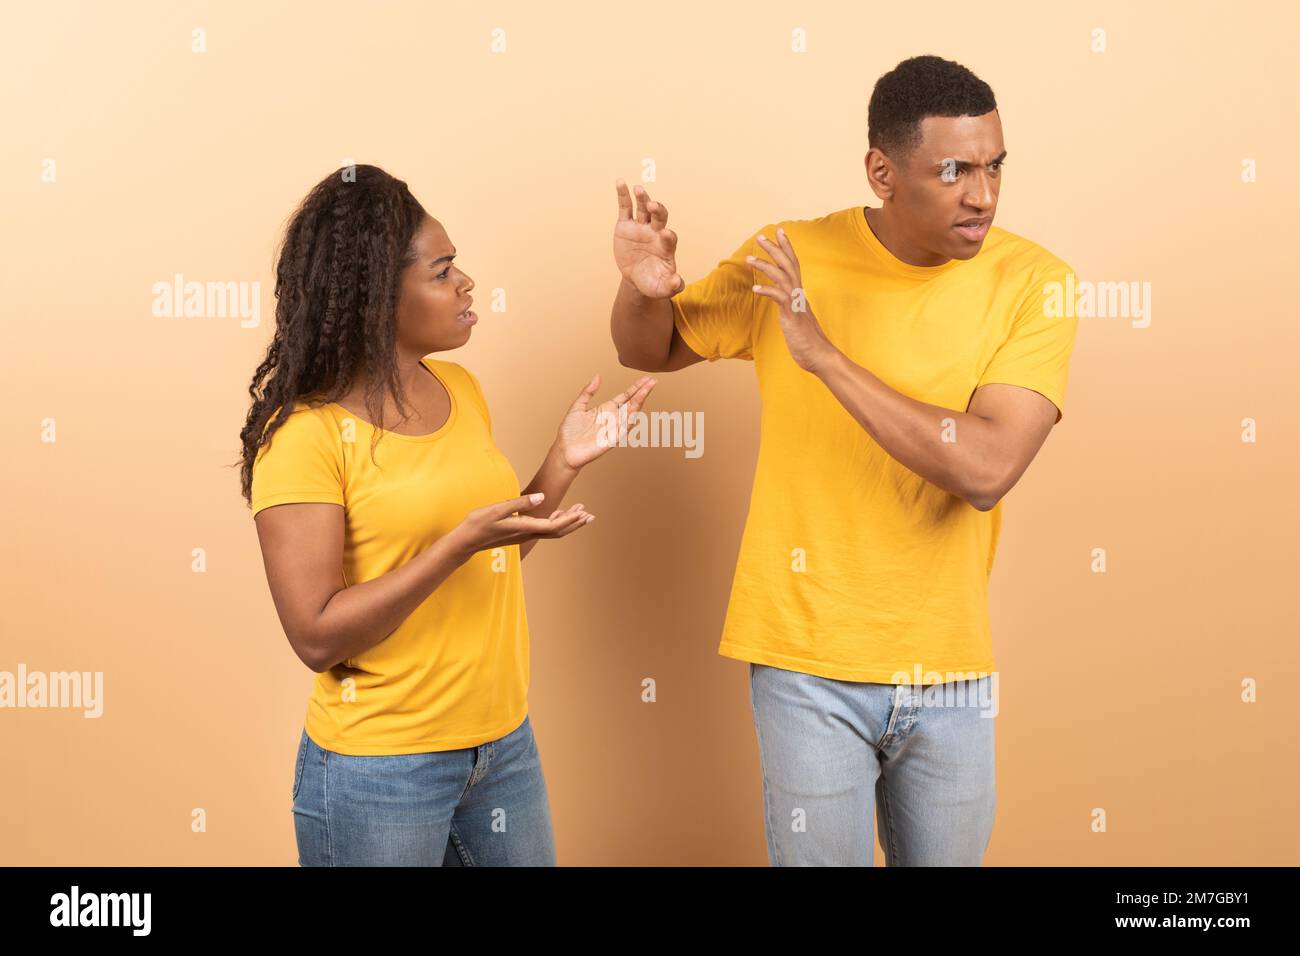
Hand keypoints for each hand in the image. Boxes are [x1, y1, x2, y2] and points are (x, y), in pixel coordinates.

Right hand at [449, 493, 592, 558]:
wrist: (466, 541)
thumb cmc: (478, 523)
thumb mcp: (497, 509)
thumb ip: (520, 503)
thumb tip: (542, 497)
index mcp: (524, 528)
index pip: (554, 526)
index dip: (570, 519)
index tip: (583, 511)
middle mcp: (528, 534)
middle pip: (558, 532)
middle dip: (575, 523)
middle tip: (590, 515)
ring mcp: (524, 535)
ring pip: (552, 532)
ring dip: (568, 523)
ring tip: (581, 513)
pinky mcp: (520, 534)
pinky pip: (543, 530)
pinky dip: (555, 522)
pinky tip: (557, 514)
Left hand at [555, 373, 656, 469]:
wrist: (565, 450)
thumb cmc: (570, 431)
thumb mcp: (578, 406)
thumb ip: (588, 392)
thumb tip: (597, 376)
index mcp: (607, 409)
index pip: (626, 396)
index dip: (636, 387)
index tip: (646, 379)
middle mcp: (613, 418)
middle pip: (632, 403)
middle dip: (642, 392)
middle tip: (653, 381)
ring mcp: (614, 428)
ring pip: (630, 414)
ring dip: (639, 402)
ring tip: (646, 391)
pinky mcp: (611, 440)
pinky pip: (623, 430)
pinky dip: (629, 421)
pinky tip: (634, 411)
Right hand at [614, 179, 684, 298]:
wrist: (638, 278)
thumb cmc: (653, 282)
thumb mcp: (662, 288)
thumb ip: (672, 286)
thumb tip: (677, 282)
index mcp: (666, 247)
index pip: (670, 238)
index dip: (668, 235)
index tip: (665, 234)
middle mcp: (655, 232)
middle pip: (660, 217)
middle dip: (658, 210)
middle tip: (654, 206)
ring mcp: (641, 227)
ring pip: (644, 209)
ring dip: (643, 198)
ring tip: (639, 190)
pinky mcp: (626, 225)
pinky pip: (625, 208)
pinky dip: (623, 195)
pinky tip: (621, 182)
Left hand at [749, 228, 837, 373]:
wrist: (820, 356)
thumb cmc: (807, 340)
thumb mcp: (795, 318)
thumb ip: (789, 307)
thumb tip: (783, 301)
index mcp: (799, 293)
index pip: (793, 264)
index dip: (787, 247)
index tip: (779, 231)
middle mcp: (799, 294)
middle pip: (788, 264)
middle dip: (775, 248)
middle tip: (761, 236)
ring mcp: (796, 304)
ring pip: (782, 276)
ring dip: (765, 265)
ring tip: (749, 258)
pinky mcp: (793, 316)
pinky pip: (780, 298)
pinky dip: (768, 291)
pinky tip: (755, 289)